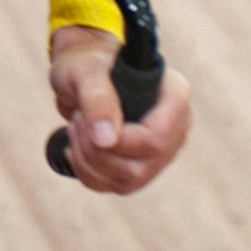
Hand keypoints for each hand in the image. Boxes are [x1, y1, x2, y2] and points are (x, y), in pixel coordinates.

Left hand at [48, 25, 191, 193]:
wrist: (83, 74)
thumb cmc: (87, 63)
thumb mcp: (85, 71)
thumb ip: (97, 98)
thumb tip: (106, 140)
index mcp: (174, 96)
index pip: (157, 139)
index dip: (119, 141)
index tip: (87, 120)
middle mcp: (175, 127)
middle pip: (141, 166)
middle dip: (96, 150)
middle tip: (76, 119)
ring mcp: (161, 152)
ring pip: (127, 181)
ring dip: (88, 160)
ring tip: (76, 127)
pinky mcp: (141, 167)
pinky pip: (115, 187)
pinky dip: (87, 172)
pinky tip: (76, 147)